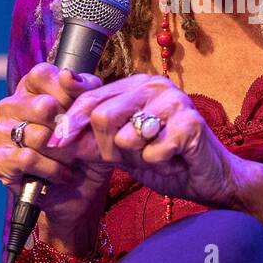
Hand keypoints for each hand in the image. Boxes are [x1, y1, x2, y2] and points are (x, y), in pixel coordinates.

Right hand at [0, 63, 114, 235]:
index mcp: (31, 88)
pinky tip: (62, 174)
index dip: (67, 92)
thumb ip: (85, 91)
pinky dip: (52, 169)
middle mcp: (11, 106)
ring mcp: (0, 132)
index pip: (42, 74)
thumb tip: (68, 76)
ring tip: (73, 160)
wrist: (80, 192)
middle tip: (79, 142)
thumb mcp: (93, 115)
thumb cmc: (87, 147)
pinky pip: (28, 158)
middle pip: (42, 106)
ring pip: (38, 135)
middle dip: (69, 129)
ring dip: (64, 153)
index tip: (82, 109)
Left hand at [50, 73, 248, 208]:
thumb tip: (55, 135)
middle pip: (102, 117)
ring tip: (154, 156)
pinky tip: (172, 160)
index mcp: (136, 85)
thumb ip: (92, 135)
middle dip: (106, 149)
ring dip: (135, 158)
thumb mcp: (120, 147)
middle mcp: (154, 85)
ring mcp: (174, 101)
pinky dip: (158, 164)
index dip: (70, 122)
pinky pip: (151, 152)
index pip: (90, 98)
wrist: (207, 178)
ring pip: (125, 136)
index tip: (56, 142)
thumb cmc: (163, 159)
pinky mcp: (190, 123)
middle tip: (127, 158)